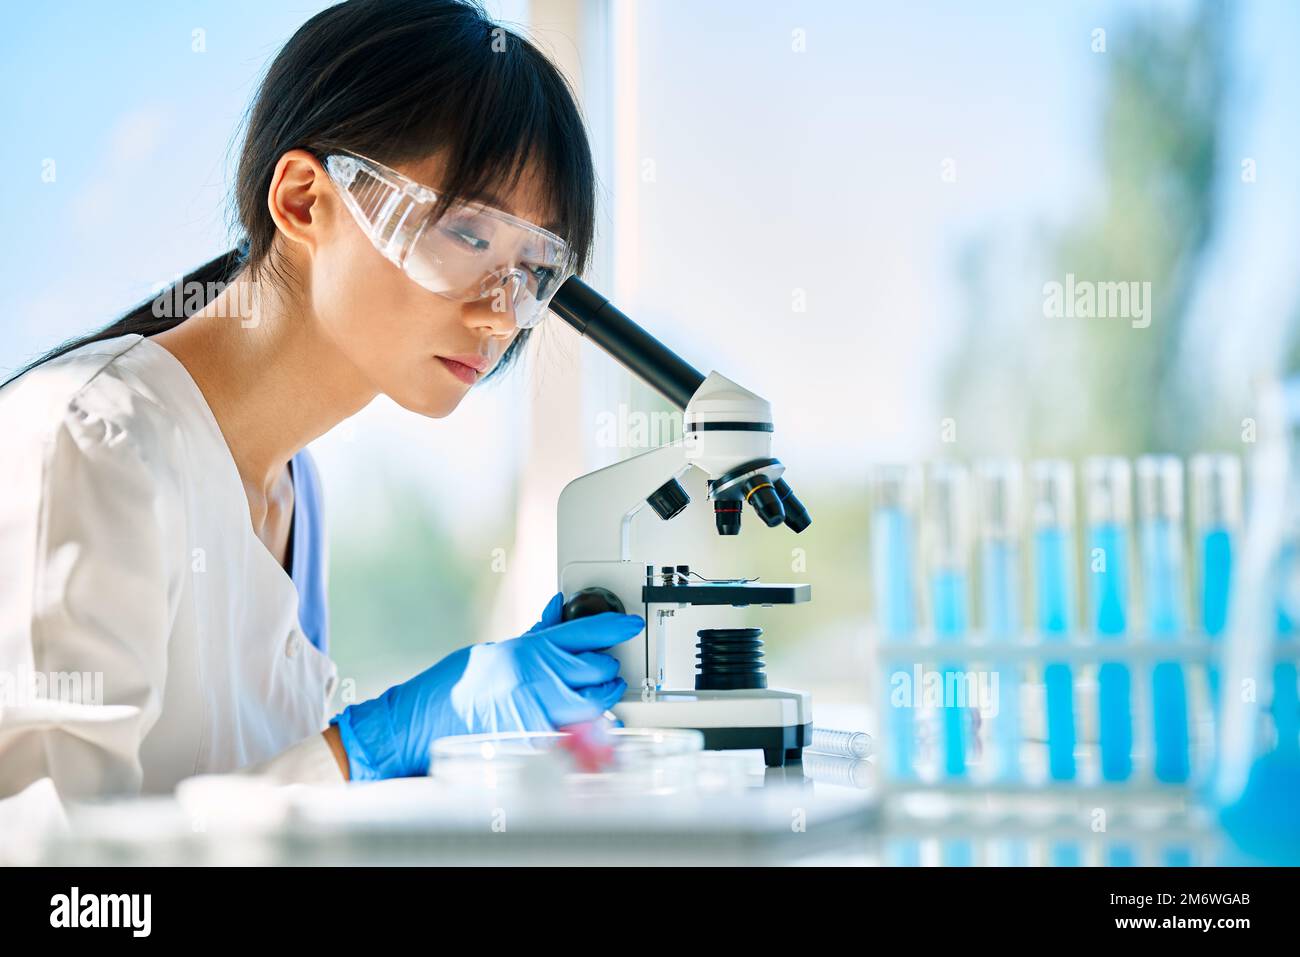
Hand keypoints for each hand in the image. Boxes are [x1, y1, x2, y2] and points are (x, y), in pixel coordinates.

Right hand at [329, 593, 641, 779]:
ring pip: (596, 703)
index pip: (586, 631)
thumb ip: (534, 636)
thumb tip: (558, 609)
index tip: (631, 624)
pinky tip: (580, 729)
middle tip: (604, 670)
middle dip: (607, 669)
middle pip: (598, 668)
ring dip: (603, 699)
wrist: (422, 723)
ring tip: (599, 696)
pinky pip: (578, 735)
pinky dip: (586, 732)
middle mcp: (537, 676)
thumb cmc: (453, 688)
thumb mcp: (495, 651)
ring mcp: (538, 710)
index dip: (616, 625)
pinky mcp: (536, 741)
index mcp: (528, 649)